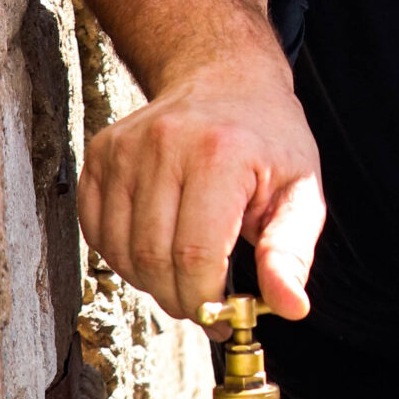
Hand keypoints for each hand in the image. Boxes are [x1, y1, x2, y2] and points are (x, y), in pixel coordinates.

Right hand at [77, 54, 324, 319]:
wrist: (225, 79)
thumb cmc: (268, 140)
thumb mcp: (300, 191)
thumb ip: (291, 252)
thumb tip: (290, 308)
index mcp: (220, 154)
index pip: (196, 255)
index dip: (206, 300)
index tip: (224, 319)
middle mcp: (165, 145)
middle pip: (154, 258)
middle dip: (180, 298)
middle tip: (205, 303)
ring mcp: (125, 148)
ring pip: (121, 251)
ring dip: (151, 281)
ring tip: (185, 273)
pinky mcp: (101, 154)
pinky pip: (98, 232)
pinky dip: (124, 257)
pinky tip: (157, 248)